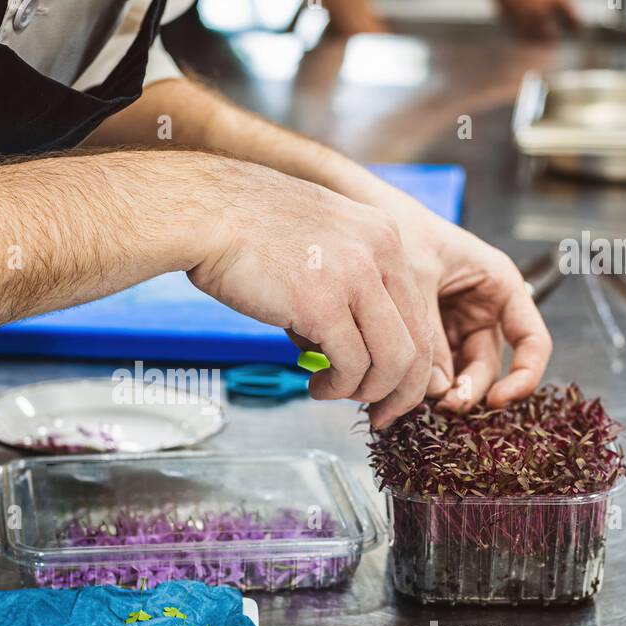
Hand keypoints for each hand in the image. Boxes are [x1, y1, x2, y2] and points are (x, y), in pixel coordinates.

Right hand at [188, 161, 434, 408]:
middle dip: (402, 390)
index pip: (418, 313)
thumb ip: (343, 284)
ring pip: (393, 360)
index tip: (391, 387)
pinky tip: (316, 385)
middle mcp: (380, 253)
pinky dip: (337, 386)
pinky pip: (351, 365)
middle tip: (381, 413)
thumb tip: (340, 344)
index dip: (410, 361)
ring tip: (332, 392)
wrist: (207, 213)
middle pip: (417, 342)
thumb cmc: (248, 228)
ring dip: (366, 392)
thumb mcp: (319, 241)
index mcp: (384, 236)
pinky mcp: (322, 304)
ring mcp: (355, 278)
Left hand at [357, 184, 552, 426]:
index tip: (499, 400)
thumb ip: (428, 332)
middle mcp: (483, 308)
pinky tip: (398, 390)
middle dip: (468, 391)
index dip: (524, 376)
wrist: (362, 209)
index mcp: (498, 284)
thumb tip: (438, 391)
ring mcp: (455, 323)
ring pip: (457, 373)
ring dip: (441, 392)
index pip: (531, 340)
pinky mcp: (428, 333)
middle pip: (488, 366)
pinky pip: (432, 366)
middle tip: (441, 407)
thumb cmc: (398, 224)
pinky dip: (420, 381)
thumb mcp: (417, 277)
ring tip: (410, 401)